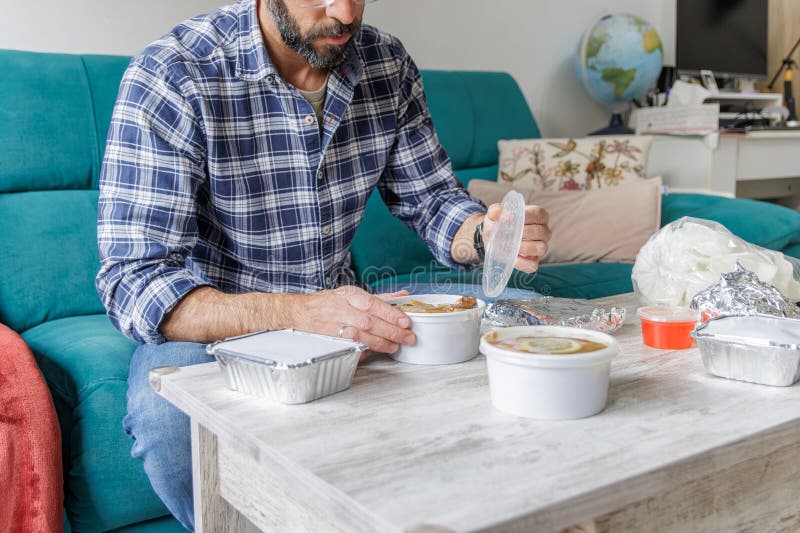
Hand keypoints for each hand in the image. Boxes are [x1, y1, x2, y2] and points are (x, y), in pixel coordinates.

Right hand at [290, 286, 414, 358]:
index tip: (405, 321)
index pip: (373, 304)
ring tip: (394, 346)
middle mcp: (341, 309)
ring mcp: (334, 326)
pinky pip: (349, 346)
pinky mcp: (330, 340)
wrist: (299, 312)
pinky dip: (363, 350)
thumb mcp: (351, 294)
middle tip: (407, 336)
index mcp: (349, 295)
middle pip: (369, 322)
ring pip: (360, 335)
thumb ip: (378, 297)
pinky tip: (375, 352)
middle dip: (391, 331)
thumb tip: (402, 296)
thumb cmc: (328, 302)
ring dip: (380, 342)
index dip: (390, 313)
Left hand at [482, 204, 550, 272]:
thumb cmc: (498, 223)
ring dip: (525, 248)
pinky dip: (522, 262)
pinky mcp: (534, 261)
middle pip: (541, 231)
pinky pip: (533, 265)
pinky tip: (512, 258)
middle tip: (510, 234)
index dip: (527, 216)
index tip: (512, 218)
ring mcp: (540, 247)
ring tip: (512, 246)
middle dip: (524, 233)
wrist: (491, 238)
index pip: (539, 214)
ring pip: (541, 248)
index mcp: (538, 216)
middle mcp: (543, 231)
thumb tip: (496, 212)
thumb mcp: (495, 215)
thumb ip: (495, 211)